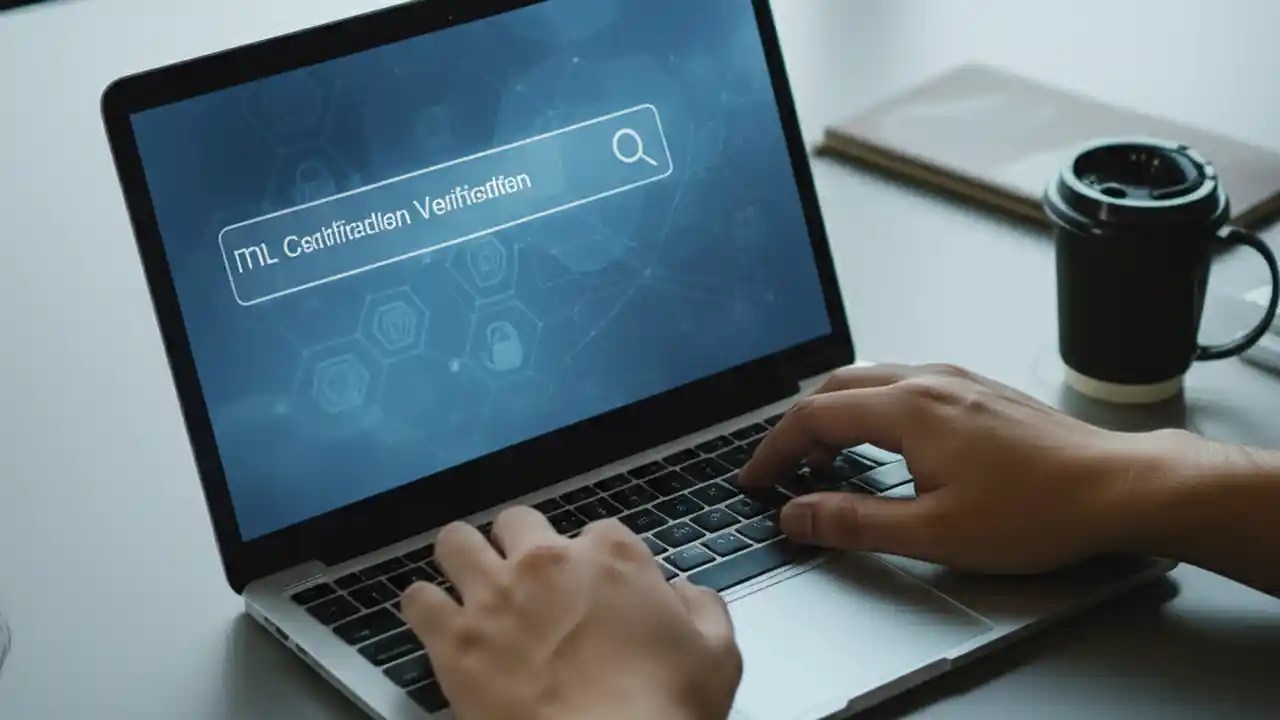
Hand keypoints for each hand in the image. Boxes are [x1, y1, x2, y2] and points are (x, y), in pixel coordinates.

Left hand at [400, 510, 741, 719]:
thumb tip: (685, 594)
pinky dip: (425, 606)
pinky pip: (417, 599)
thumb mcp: (718, 655)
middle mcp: (547, 562)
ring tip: (470, 584)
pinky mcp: (453, 639)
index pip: (598, 531)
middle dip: (520, 545)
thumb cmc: (665, 709)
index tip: (594, 589)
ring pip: (455, 542)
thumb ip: (703, 610)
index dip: (594, 561)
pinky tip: (436, 620)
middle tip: (527, 581)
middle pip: (517, 521)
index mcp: (612, 557)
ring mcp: (494, 596)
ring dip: (463, 559)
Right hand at [739, 363, 1180, 573]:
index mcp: (909, 408)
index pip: (814, 418)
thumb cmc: (1039, 509)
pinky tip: (883, 443)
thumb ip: (854, 523)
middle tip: (782, 470)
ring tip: (825, 460)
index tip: (757, 479)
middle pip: (836, 388)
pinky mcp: (978, 391)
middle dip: (798, 428)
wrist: (1118, 487)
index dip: (775, 450)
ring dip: (835, 415)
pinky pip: (904, 385)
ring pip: (871, 380)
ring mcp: (957, 381)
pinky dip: (871, 409)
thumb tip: (798, 516)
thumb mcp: (933, 532)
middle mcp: (929, 381)